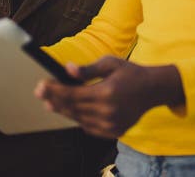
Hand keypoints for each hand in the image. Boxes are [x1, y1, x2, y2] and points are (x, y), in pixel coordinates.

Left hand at [34, 56, 183, 137]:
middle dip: (54, 100)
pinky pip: (89, 127)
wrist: (154, 90)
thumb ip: (87, 70)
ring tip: (53, 102)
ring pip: (79, 119)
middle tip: (41, 93)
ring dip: (65, 110)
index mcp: (106, 93)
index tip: (40, 85)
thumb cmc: (131, 73)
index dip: (54, 90)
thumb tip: (68, 69)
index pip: (72, 94)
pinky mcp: (114, 131)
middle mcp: (108, 111)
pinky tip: (73, 110)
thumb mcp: (111, 64)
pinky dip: (79, 118)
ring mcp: (111, 124)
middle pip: (72, 108)